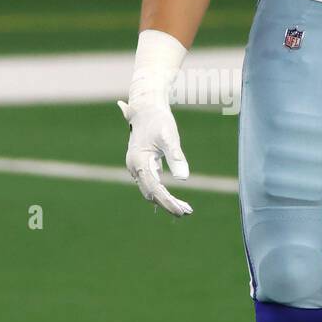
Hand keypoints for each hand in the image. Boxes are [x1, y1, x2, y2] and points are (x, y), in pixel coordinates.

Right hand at [118, 98, 192, 215]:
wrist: (147, 109)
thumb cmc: (159, 120)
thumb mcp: (169, 136)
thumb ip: (175, 157)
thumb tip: (184, 178)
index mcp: (139, 161)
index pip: (154, 188)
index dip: (167, 201)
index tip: (181, 210)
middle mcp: (134, 167)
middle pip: (150, 193)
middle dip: (167, 204)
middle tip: (187, 212)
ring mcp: (136, 167)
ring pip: (150, 191)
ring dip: (166, 200)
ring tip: (185, 209)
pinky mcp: (142, 166)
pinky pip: (151, 184)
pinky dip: (163, 193)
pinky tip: (176, 198)